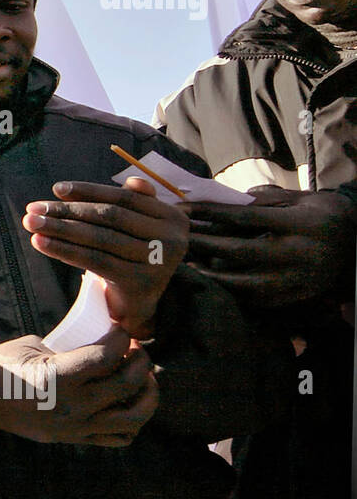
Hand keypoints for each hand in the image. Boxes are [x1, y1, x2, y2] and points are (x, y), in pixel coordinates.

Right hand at [0, 328, 158, 446]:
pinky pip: (118, 438)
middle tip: (135, 348)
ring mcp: (75, 427)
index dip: (120, 338)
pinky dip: (132, 422)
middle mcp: (72, 406)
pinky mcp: (74, 439)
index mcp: (58, 378)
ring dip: (147, 395)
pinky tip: (127, 402)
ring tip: (143, 378)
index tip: (120, 330)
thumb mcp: (34, 346)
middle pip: (127, 383)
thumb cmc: (2, 365)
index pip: (107, 357)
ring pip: (133, 417)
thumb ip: (70, 348)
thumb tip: (100, 340)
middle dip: (140, 360)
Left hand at [24, 177, 188, 337]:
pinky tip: (41, 243)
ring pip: (99, 238)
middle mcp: (171, 238)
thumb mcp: (139, 226)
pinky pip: (94, 260)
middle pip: (109, 217)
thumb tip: (129, 179)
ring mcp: (157, 262)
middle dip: (68, 210)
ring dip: (60, 229)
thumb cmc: (134, 255)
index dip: (89, 191)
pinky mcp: (138, 282)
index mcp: (173, 217)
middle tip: (34, 208)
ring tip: (31, 223)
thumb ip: (133, 202)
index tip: (56, 188)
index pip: (124, 198)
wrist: (141, 303)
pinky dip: (64, 250)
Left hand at [182, 186, 356, 306]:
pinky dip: (235, 292)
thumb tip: (218, 200)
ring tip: (189, 267)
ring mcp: (301, 278)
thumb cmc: (320, 213)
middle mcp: (301, 252)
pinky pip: (262, 299)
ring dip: (215, 275)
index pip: (246, 218)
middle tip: (177, 239)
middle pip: (242, 251)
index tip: (185, 210)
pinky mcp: (300, 295)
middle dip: (206, 244)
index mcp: (300, 223)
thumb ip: (262, 200)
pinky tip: (213, 284)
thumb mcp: (298, 199)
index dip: (212, 214)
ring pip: (249, 283)